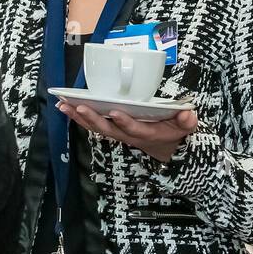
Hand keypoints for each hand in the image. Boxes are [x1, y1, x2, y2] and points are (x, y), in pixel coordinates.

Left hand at [57, 100, 197, 163]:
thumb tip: (188, 114)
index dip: (125, 123)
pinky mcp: (112, 130)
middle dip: (93, 119)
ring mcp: (119, 134)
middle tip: (79, 107)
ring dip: (80, 117)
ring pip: (97, 127)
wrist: (167, 148)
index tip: (115, 112)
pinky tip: (66, 107)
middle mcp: (129, 136)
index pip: (135, 130)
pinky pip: (93, 125)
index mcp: (148, 134)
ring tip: (64, 105)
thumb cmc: (174, 133)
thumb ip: (186, 121)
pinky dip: (79, 117)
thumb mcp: (185, 128)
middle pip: (108, 130)